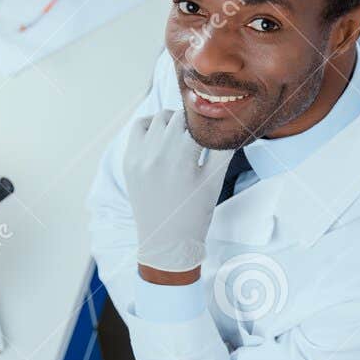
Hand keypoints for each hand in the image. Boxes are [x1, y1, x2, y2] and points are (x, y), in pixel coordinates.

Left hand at [122, 109, 230, 273]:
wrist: (166, 243)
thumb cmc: (195, 214)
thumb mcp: (215, 182)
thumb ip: (223, 149)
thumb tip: (231, 124)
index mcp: (181, 160)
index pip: (199, 122)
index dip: (211, 122)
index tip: (218, 125)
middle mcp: (157, 155)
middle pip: (179, 117)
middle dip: (194, 121)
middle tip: (202, 132)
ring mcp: (139, 157)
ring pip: (159, 118)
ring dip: (174, 120)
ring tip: (184, 135)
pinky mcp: (129, 161)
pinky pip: (139, 127)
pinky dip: (152, 124)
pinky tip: (164, 134)